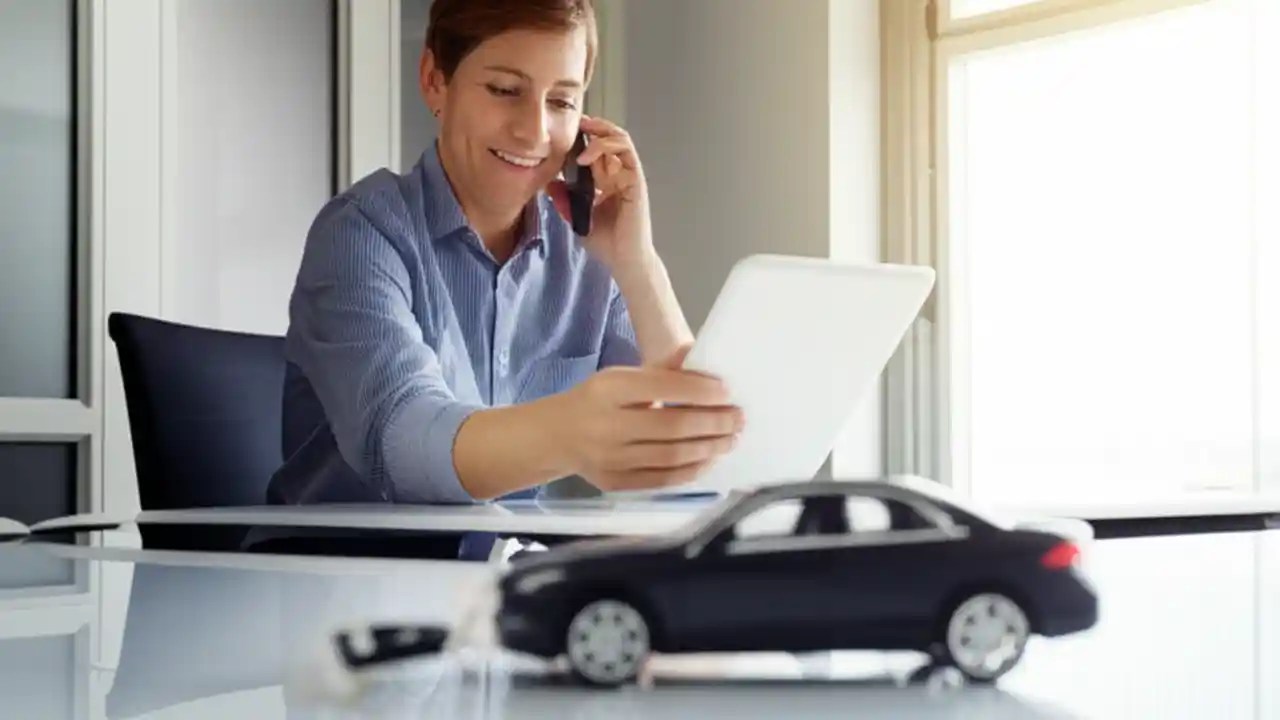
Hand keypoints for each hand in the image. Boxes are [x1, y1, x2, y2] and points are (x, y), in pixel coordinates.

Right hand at [545, 357, 744, 491]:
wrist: (556, 435)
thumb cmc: (598, 401)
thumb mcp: (621, 377)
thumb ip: (662, 372)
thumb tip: (705, 363)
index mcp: (609, 389)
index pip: (663, 388)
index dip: (700, 391)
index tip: (727, 392)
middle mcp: (608, 425)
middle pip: (673, 426)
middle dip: (714, 423)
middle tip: (738, 418)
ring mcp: (610, 458)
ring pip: (672, 456)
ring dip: (709, 448)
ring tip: (730, 439)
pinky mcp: (615, 482)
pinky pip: (662, 479)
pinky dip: (691, 470)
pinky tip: (708, 459)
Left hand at [546, 115, 651, 271]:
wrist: (624, 260)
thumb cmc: (605, 243)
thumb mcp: (576, 217)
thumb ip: (564, 200)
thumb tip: (549, 182)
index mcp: (606, 182)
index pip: (595, 151)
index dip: (581, 139)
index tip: (562, 134)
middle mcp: (618, 175)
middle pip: (608, 138)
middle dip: (592, 126)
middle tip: (573, 122)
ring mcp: (628, 176)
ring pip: (619, 139)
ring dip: (600, 132)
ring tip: (581, 132)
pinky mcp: (635, 180)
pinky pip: (626, 151)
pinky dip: (605, 148)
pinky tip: (585, 158)